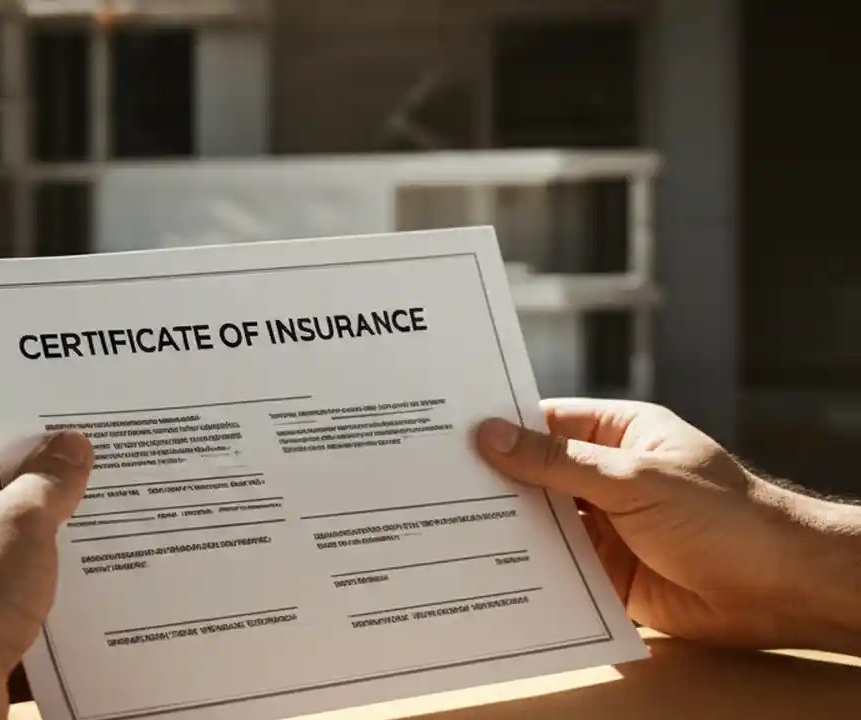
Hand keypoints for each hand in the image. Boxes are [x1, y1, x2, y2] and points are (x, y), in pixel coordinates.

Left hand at [0, 430, 93, 719]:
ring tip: (91, 566)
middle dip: (43, 518)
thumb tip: (69, 444)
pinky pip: (0, 624)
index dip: (25, 452)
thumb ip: (49, 481)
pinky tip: (71, 624)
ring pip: (0, 576)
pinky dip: (33, 624)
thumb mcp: (21, 523)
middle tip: (92, 506)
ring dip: (41, 576)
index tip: (70, 451)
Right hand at [476, 399, 860, 654]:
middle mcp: (607, 476)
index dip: (500, 426)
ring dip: (506, 526)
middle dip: (494, 479)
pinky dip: (525, 568)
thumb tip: (491, 435)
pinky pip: (556, 566)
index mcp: (619, 434)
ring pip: (541, 521)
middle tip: (432, 481)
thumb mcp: (632, 478)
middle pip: (536, 473)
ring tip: (443, 525)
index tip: (448, 432)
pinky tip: (484, 568)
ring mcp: (605, 525)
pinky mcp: (605, 573)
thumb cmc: (722, 516)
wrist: (778, 589)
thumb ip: (557, 462)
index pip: (546, 422)